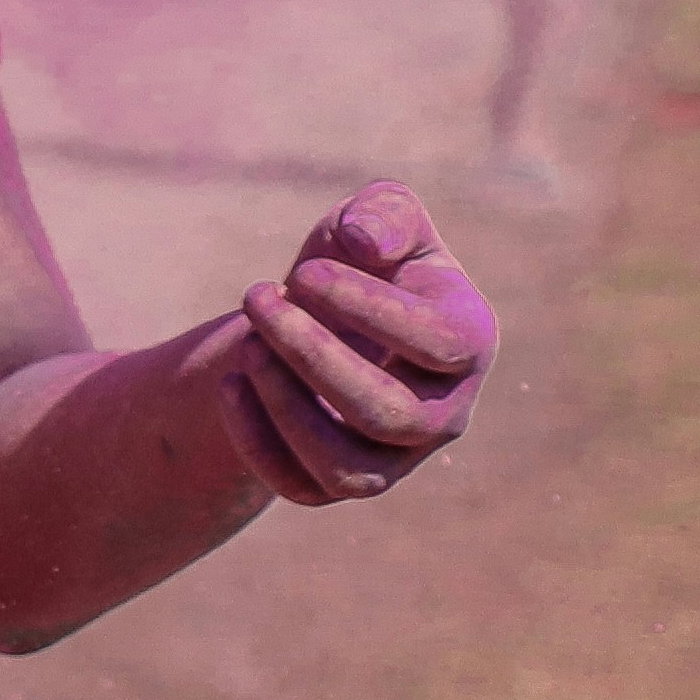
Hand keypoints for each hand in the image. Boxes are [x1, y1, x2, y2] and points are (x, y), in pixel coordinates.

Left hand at [211, 183, 492, 504]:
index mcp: (469, 339)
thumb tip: (364, 240)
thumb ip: (384, 212)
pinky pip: (302, 488)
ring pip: (347, 466)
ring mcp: (398, 458)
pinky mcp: (343, 482)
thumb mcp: (380, 216)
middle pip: (390, 414)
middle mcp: (446, 412)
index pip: (436, 342)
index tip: (302, 272)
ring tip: (250, 342)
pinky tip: (230, 380)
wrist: (327, 313)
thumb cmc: (364, 259)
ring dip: (285, 405)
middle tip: (256, 297)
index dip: (365, 307)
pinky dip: (257, 441)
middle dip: (312, 355)